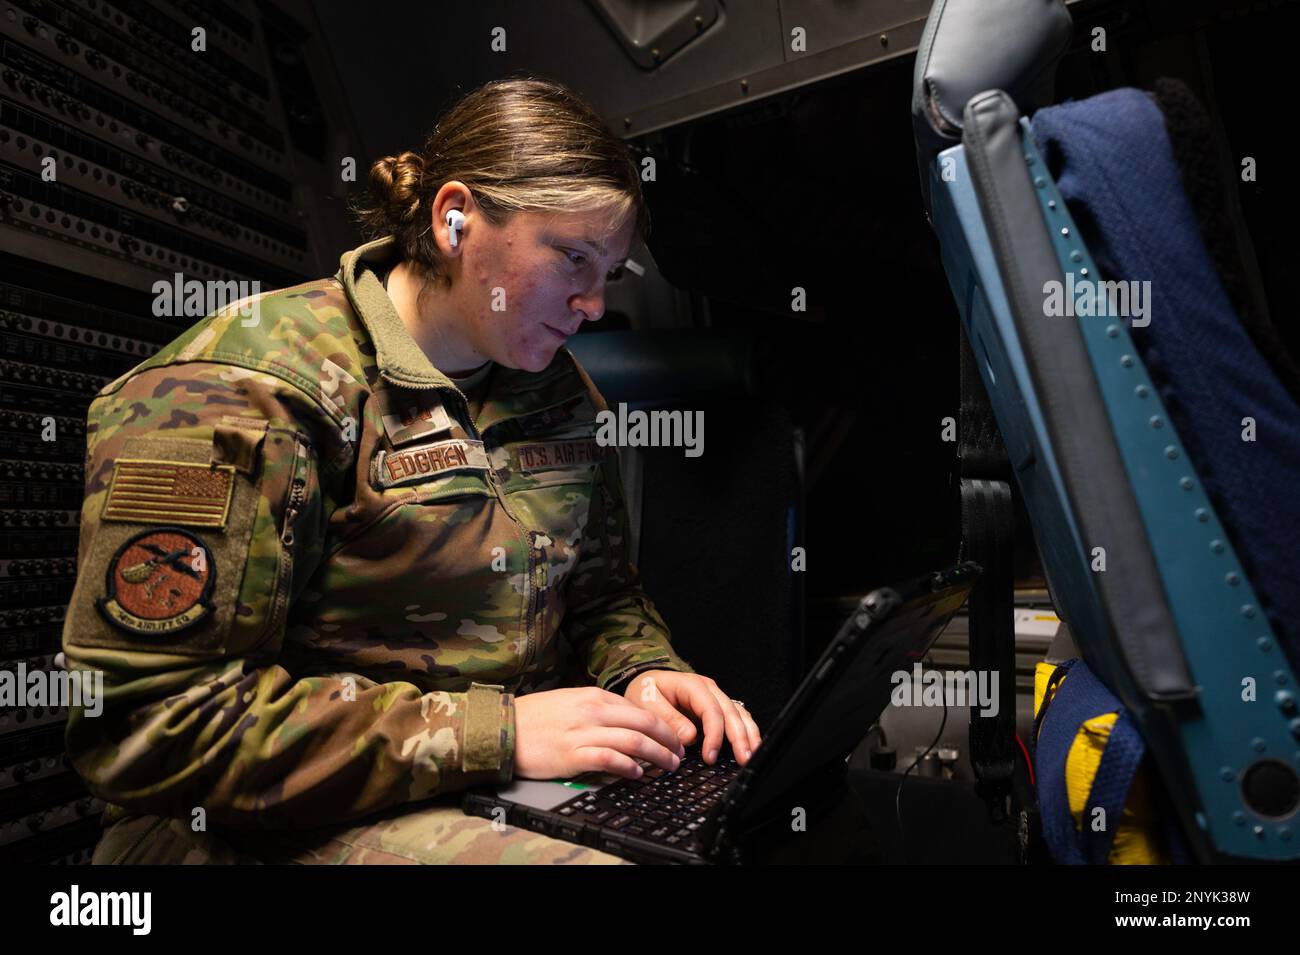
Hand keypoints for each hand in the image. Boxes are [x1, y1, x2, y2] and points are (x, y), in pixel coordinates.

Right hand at [513, 686, 686, 780]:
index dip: (663, 726)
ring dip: (658, 756)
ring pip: (634, 742)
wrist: (502, 728)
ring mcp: (583, 733)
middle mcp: (592, 711)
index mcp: (593, 696)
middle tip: (679, 755)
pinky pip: (610, 760)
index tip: (672, 739)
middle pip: (645, 724)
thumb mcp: (569, 702)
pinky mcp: (572, 755)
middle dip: (669, 741)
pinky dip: (629, 767)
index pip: (640, 710)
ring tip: (668, 767)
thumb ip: (596, 709)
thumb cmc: (533, 718)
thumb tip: (624, 721)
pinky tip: (638, 774)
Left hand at [622, 671, 761, 765]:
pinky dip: (745, 732)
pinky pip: (736, 718)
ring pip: (739, 714)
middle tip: (743, 759)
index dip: (714, 734)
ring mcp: (715, 698)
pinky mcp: (717, 708)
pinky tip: (749, 747)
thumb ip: (667, 718)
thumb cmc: (646, 691)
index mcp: (692, 685)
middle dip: (739, 737)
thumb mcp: (646, 701)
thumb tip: (690, 738)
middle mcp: (709, 689)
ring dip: (748, 735)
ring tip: (751, 756)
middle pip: (731, 712)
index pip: (711, 709)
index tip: (709, 756)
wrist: (646, 684)